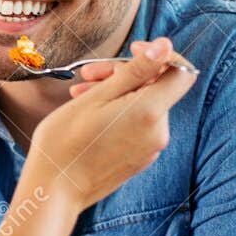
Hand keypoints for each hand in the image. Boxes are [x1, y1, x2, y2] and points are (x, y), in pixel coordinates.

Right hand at [25, 36, 196, 213]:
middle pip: (155, 88)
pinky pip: (136, 126)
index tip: (132, 50)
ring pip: (142, 106)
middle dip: (124, 74)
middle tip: (88, 74)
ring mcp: (150, 149)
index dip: (161, 55)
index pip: (181, 73)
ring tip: (80, 94)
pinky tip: (89, 115)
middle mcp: (158, 132)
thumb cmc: (67, 141)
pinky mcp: (139, 159)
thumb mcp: (98, 97)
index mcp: (150, 113)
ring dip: (115, 93)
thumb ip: (136, 70)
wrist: (54, 189)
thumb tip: (167, 45)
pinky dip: (117, 114)